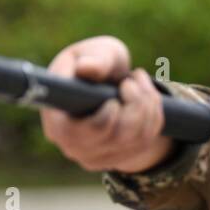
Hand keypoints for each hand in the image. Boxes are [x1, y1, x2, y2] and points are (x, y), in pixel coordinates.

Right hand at [40, 36, 173, 173]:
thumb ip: (94, 58)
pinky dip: (154, 115)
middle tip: (132, 81)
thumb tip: (86, 69)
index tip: (115, 100)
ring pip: (135, 140)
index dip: (102, 119)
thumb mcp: (96, 51)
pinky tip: (147, 96)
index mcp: (56, 120)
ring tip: (139, 81)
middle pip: (115, 138)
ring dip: (148, 106)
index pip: (74, 134)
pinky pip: (147, 141)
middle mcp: (73, 145)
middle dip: (135, 106)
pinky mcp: (118, 158)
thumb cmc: (97, 63)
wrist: (109, 82)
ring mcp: (96, 155)